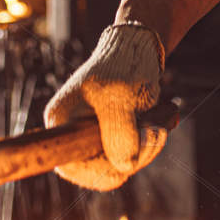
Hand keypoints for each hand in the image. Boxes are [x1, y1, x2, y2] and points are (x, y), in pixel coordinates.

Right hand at [46, 23, 166, 189]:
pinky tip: (157, 124)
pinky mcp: (111, 136)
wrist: (139, 47)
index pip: (72, 168)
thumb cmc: (124, 66)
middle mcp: (71, 133)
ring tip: (159, 122)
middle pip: (101, 171)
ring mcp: (92, 136)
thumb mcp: (120, 98)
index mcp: (61, 123)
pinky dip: (149, 145)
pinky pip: (131, 157)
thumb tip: (123, 167)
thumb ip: (120, 134)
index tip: (128, 152)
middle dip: (134, 157)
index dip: (102, 169)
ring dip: (147, 149)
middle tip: (155, 131)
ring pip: (121, 166)